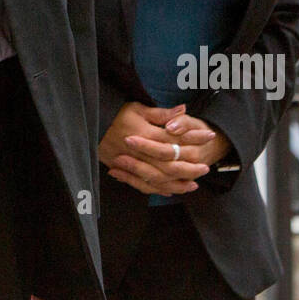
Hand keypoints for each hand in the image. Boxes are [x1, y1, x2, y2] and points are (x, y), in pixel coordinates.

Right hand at [99, 101, 213, 195]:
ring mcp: (131, 163)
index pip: (175, 138)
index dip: (193, 136)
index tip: (209, 136)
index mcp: (145, 134)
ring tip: (194, 184)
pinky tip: (171, 191)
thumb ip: (161, 113)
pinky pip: (143, 185)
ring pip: (159, 178)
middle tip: (206, 167)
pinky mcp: (124, 171)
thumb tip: (183, 109)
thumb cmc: (115, 114)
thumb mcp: (137, 108)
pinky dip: (158, 189)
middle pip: (170, 163)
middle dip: (190, 166)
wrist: (89, 125)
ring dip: (178, 182)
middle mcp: (140, 151)